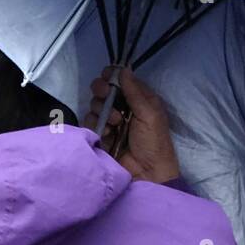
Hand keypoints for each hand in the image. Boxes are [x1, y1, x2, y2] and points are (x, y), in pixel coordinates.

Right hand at [84, 66, 178, 184]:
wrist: (147, 174)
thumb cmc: (154, 143)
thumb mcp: (149, 114)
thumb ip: (135, 92)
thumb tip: (123, 70)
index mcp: (139, 99)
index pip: (120, 80)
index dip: (111, 76)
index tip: (107, 77)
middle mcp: (123, 108)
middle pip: (103, 90)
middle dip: (102, 90)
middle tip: (105, 95)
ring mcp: (110, 122)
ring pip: (95, 105)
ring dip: (102, 110)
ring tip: (116, 123)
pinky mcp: (101, 136)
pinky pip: (90, 122)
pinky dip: (96, 125)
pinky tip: (107, 133)